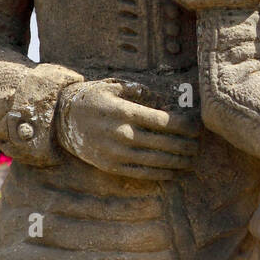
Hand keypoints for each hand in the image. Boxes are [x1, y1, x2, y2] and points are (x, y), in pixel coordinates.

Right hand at [55, 79, 199, 180]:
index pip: (164, 122)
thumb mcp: (115, 86)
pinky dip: (160, 173)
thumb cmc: (93, 98)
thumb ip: (141, 91)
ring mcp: (116, 153)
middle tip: (199, 145)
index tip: (197, 127)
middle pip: (164, 143)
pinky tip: (173, 171)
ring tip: (191, 160)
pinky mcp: (110, 166)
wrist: (61, 119)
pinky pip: (141, 172)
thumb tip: (165, 100)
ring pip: (155, 160)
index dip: (185, 126)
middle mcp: (122, 134)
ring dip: (177, 161)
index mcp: (126, 112)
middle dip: (185, 145)